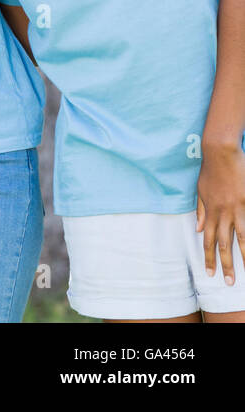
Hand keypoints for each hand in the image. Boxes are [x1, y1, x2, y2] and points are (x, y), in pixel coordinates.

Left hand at [195, 143, 244, 284]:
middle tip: (228, 283)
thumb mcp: (199, 191)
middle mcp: (223, 214)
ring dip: (244, 257)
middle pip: (223, 244)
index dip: (208, 257)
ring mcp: (237, 209)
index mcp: (210, 212)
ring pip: (241, 238)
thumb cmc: (210, 171)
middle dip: (225, 264)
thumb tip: (196, 230)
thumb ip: (200, 211)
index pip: (206, 240)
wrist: (220, 153)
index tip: (210, 273)